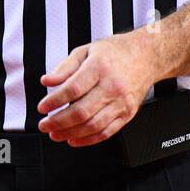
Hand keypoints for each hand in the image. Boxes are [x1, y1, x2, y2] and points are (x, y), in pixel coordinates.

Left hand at [36, 31, 160, 145]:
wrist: (146, 56)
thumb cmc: (115, 52)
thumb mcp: (86, 50)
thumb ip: (64, 67)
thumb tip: (47, 81)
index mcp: (99, 67)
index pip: (72, 89)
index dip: (54, 101)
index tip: (42, 107)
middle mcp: (112, 86)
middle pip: (81, 111)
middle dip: (58, 122)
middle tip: (44, 125)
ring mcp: (121, 102)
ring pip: (93, 125)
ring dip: (70, 133)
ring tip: (55, 134)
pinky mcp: (128, 114)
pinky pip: (107, 132)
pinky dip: (88, 140)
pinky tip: (74, 139)